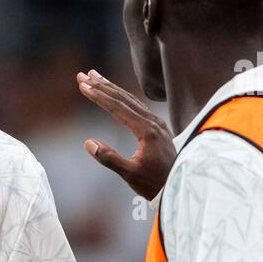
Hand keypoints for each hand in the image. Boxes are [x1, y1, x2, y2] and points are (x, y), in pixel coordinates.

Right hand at [77, 69, 175, 198]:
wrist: (180, 186)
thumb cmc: (155, 183)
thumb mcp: (130, 175)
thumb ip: (109, 158)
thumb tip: (88, 142)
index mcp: (146, 131)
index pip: (117, 107)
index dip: (98, 95)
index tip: (82, 85)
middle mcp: (153, 122)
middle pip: (123, 98)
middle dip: (102, 85)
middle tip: (83, 75)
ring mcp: (157, 124)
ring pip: (131, 100)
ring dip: (112, 88)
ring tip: (96, 78)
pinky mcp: (158, 128)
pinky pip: (138, 107)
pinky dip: (123, 98)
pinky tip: (116, 95)